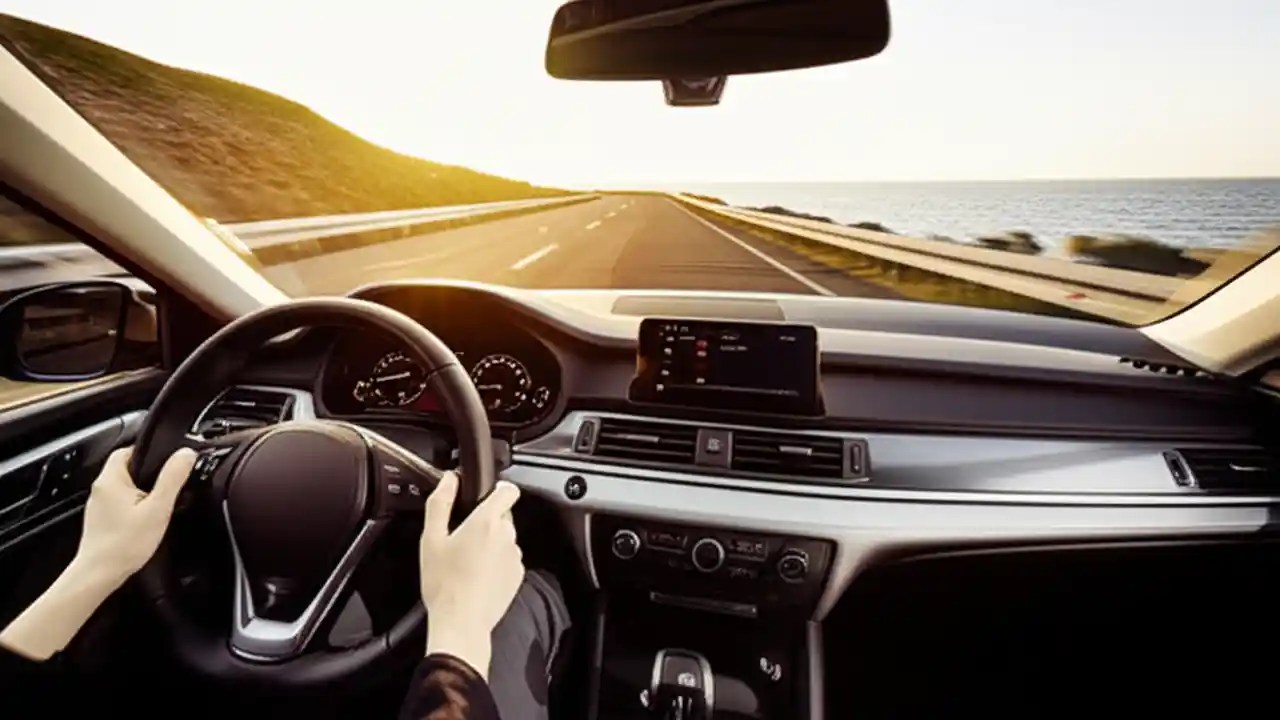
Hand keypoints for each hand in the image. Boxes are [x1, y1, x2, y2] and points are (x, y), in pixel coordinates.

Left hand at [76, 446, 196, 587]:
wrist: (100, 574)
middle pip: (128, 467)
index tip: (166, 461)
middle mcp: (101, 489)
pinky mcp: (101, 520)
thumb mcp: (158, 508)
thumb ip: (172, 478)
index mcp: (111, 479)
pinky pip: (120, 503)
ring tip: (158, 506)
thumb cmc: (124, 544)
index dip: (150, 451)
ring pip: (125, 486)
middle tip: (167, 487)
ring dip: (142, 492)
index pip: (128, 449)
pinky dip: (134, 507)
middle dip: (149, 474)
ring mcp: (99, 505)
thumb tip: (185, 454)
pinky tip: (145, 521)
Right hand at [419, 473, 523, 677]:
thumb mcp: (431, 538)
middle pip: (503, 515)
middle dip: (487, 521)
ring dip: (492, 543)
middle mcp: (506, 535)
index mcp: (487, 521)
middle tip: (463, 537)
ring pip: (506, 538)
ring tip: (468, 561)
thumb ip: (440, 502)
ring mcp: (515, 556)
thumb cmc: (444, 584)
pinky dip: (497, 563)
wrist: (461, 622)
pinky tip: (477, 575)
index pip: (508, 490)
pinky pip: (509, 559)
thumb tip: (449, 479)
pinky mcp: (517, 575)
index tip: (484, 496)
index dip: (497, 489)